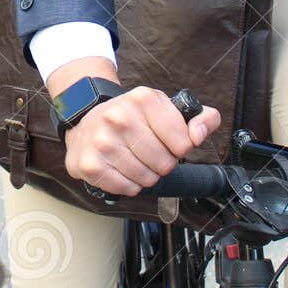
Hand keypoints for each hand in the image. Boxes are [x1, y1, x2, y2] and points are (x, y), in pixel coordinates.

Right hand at [64, 86, 220, 196]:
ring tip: (137, 161)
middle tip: (152, 153)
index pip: (184, 142)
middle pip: (165, 163)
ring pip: (147, 179)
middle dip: (164, 164)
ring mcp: (102, 141)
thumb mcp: (167, 108)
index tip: (170, 142)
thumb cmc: (132, 118)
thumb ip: (201, 117)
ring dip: (147, 176)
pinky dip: (130, 185)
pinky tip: (123, 170)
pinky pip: (127, 188)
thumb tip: (198, 135)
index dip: (181, 148)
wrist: (87, 122)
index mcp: (143, 99)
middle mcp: (119, 117)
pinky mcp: (90, 164)